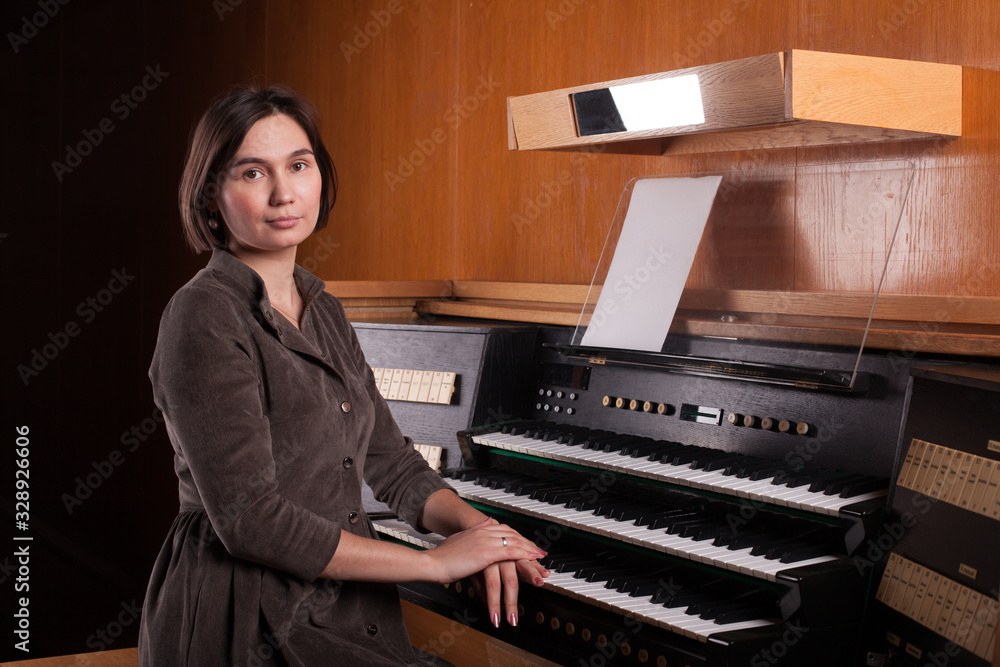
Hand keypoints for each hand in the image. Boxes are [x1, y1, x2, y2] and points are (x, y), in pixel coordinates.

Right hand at [425, 519, 549, 625]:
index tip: (528, 544)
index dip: (518, 537)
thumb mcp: (459, 541)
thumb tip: (485, 527)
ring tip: (541, 560)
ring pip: (515, 543)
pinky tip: (532, 560)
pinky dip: (524, 554)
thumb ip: (473, 534)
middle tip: (540, 553)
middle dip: (528, 544)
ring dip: (530, 551)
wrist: (432, 562)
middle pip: (513, 535)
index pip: (504, 530)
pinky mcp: (486, 553)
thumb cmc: (442, 557)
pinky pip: (510, 552)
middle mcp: (484, 532)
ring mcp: (486, 541)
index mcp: (478, 530)